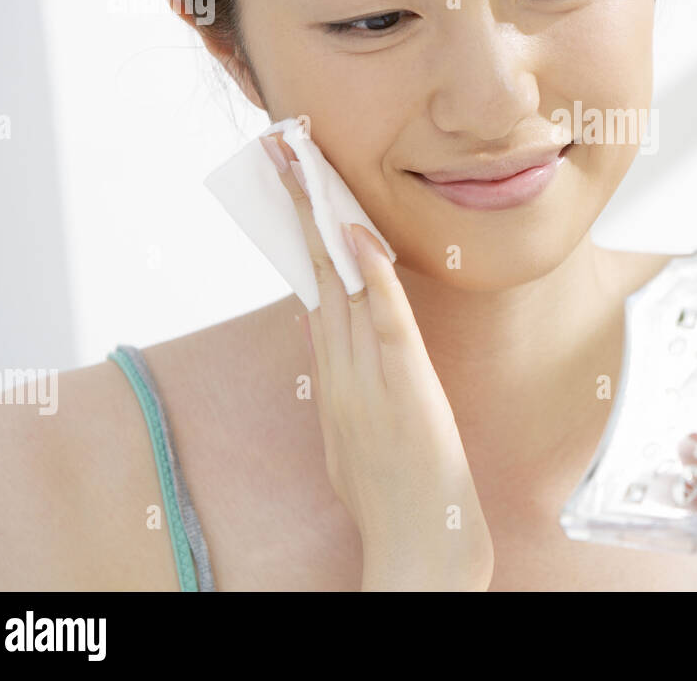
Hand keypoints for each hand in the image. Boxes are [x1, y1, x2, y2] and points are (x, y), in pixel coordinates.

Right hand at [263, 133, 493, 590]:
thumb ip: (346, 377)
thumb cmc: (398, 495)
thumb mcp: (358, 430)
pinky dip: (374, 276)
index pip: (314, 284)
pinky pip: (386, 323)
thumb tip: (332, 326)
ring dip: (326, 221)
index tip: (291, 179)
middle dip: (298, 205)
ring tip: (308, 163)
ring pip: (341, 284)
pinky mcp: (403, 390)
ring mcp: (366, 379)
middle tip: (280, 146)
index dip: (302, 229)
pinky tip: (362, 234)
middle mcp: (340, 369)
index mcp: (334, 375)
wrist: (416, 550)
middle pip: (316, 270)